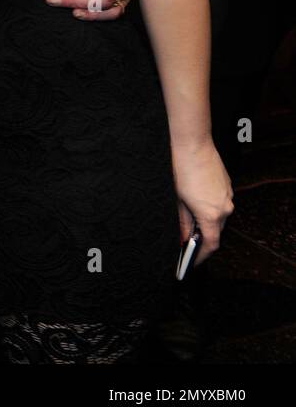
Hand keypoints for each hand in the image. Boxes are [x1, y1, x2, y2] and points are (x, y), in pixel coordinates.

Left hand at [171, 140, 232, 264]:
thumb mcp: (177, 201)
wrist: (194, 145)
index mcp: (211, 215)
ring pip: (218, 217)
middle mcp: (225, 209)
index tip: (192, 261)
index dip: (201, 255)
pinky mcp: (228, 187)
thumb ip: (183, 222)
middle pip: (215, 231)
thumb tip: (185, 238)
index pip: (211, 244)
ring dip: (205, 221)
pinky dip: (210, 209)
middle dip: (201, 238)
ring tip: (188, 221)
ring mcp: (229, 197)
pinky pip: (221, 204)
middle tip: (186, 242)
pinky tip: (196, 203)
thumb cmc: (181, 171)